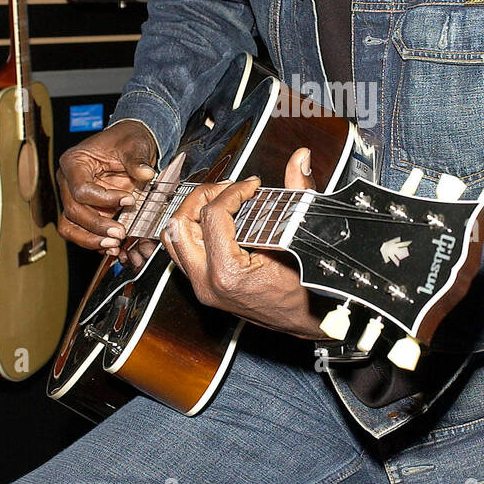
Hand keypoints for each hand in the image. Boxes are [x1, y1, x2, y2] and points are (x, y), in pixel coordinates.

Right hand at [57, 119, 157, 264]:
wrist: (129, 145)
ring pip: (70, 226)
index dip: (104, 199)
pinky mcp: (84, 209)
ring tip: (113, 244)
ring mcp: (73, 197)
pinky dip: (94, 241)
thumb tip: (145, 174)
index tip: (128, 200)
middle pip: (73, 211)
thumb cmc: (126, 140)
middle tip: (120, 233)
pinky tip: (112, 246)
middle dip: (97, 225)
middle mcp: (68, 181)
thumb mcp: (134, 145)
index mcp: (74, 162)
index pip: (81, 189)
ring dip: (90, 239)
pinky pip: (80, 231)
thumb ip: (137, 160)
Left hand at [161, 146, 326, 340]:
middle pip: (180, 224)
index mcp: (227, 273)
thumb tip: (300, 159)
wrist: (309, 323)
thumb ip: (297, 193)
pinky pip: (183, 253)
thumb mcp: (301, 240)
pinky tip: (218, 221)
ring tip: (220, 201)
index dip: (232, 191)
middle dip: (202, 197)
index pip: (212, 216)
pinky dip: (193, 230)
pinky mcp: (204, 288)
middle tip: (228, 188)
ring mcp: (202, 288)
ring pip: (174, 239)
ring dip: (193, 214)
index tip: (251, 185)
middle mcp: (207, 283)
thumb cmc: (308, 292)